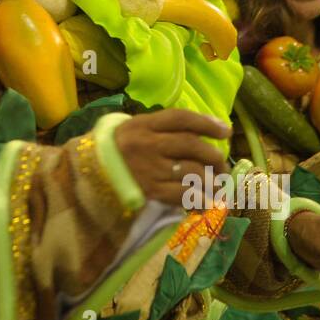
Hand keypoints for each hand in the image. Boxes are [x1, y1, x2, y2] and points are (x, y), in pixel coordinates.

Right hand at [114, 110, 229, 206]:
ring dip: (211, 179)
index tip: (225, 131)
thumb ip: (167, 128)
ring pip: (191, 171)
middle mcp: (147, 145)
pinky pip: (182, 194)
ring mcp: (149, 169)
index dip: (207, 123)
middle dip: (213, 156)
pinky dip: (199, 198)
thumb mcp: (138, 128)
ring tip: (217, 184)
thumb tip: (208, 131)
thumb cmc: (122, 147)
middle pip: (190, 145)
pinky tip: (207, 200)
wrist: (93, 172)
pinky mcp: (150, 192)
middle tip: (221, 166)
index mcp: (144, 124)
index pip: (181, 119)